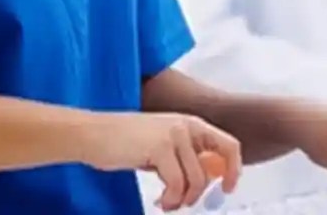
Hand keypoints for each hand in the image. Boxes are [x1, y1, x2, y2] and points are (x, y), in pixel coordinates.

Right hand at [79, 112, 240, 211]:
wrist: (93, 133)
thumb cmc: (122, 141)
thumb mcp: (162, 145)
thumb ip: (184, 157)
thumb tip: (206, 179)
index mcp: (190, 124)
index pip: (228, 145)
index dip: (234, 169)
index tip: (228, 187)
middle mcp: (186, 126)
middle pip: (210, 169)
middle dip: (197, 194)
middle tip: (181, 202)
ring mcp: (174, 135)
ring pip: (195, 180)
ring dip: (181, 199)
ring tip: (167, 202)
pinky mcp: (160, 147)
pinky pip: (177, 184)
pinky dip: (170, 199)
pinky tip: (160, 199)